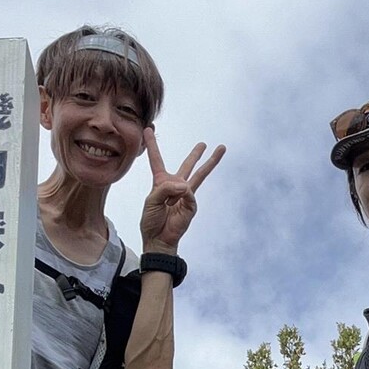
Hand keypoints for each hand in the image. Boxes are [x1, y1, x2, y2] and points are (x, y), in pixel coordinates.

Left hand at [139, 128, 224, 253]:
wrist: (158, 239)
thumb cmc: (151, 220)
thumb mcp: (151, 200)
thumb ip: (165, 188)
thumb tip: (186, 186)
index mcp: (160, 182)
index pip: (156, 159)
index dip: (152, 145)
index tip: (148, 129)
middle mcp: (175, 186)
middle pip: (188, 165)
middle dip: (196, 154)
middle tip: (204, 144)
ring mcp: (185, 195)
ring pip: (200, 175)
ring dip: (210, 162)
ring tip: (220, 149)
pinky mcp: (192, 204)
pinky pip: (188, 193)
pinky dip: (179, 197)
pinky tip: (173, 205)